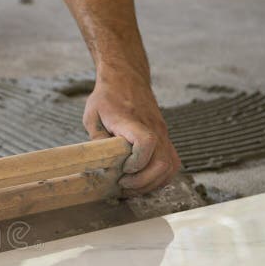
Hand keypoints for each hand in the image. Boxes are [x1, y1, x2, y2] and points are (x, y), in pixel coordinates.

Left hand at [82, 70, 180, 195]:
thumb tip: (102, 162)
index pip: (146, 142)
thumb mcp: (92, 115)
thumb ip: (97, 139)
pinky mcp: (165, 138)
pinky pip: (172, 163)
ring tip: (132, 187)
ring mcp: (162, 134)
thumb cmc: (107, 97)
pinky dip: (161, 178)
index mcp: (131, 121)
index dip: (137, 162)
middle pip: (162, 162)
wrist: (127, 78)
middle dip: (143, 181)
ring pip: (170, 166)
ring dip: (152, 183)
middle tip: (124, 185)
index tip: (123, 169)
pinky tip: (144, 182)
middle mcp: (153, 128)